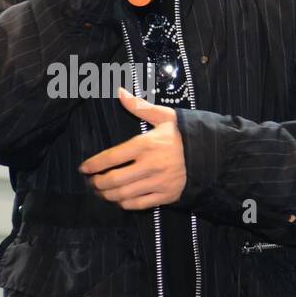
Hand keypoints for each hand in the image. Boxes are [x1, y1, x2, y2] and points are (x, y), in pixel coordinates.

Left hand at [79, 86, 186, 209]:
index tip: (83, 168)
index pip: (112, 157)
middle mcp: (150, 165)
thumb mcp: (165, 117)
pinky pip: (139, 204)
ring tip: (101, 192)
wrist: (211, 155)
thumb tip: (119, 92)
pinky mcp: (166, 195)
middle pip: (114, 179)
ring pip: (124, 194)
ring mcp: (158, 182)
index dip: (94, 164)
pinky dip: (125, 204)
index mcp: (147, 144)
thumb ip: (140, 106)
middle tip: (91, 182)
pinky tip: (119, 200)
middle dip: (97, 183)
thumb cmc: (184, 134)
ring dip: (107, 195)